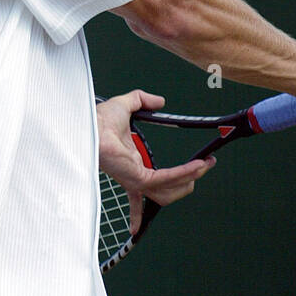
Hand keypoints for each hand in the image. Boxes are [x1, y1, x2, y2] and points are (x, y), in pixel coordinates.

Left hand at [97, 90, 216, 233]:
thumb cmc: (98, 120)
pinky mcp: (139, 178)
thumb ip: (143, 101)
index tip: (193, 177)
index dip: (174, 184)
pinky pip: (167, 179)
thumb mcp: (126, 105)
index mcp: (132, 165)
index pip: (151, 187)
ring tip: (203, 165)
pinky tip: (198, 165)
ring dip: (190, 178)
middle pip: (165, 194)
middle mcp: (134, 177)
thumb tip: (159, 101)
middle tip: (202, 167)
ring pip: (169, 191)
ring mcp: (136, 180)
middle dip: (187, 183)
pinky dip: (185, 172)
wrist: (91, 125)